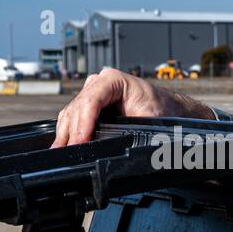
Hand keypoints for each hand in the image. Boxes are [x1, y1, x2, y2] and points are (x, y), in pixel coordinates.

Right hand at [53, 67, 216, 146]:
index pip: (91, 100)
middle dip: (72, 131)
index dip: (83, 122)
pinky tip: (64, 144)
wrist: (170, 109)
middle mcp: (100, 81)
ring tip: (62, 150)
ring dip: (66, 132)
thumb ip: (131, 129)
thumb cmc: (163, 111)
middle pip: (78, 107)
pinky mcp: (91, 102)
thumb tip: (114, 145)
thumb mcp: (151, 120)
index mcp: (114, 80)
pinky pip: (74, 115)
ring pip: (72, 111)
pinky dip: (68, 129)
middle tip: (69, 152)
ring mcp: (93, 90)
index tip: (81, 141)